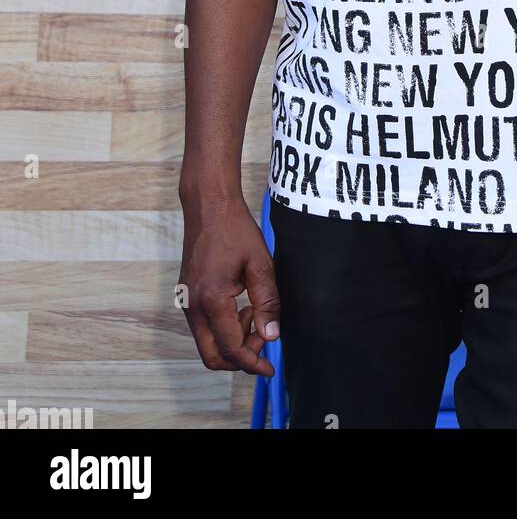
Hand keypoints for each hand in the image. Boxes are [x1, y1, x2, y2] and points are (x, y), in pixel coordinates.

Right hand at [178, 194, 279, 374]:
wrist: (209, 206)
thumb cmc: (235, 230)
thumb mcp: (260, 263)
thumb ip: (267, 302)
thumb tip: (271, 336)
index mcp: (211, 299)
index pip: (231, 348)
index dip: (252, 362)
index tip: (269, 368)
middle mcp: (192, 306)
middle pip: (212, 356)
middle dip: (240, 357)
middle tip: (264, 337)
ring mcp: (186, 302)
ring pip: (207, 343)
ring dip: (233, 340)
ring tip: (255, 312)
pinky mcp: (187, 296)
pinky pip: (204, 327)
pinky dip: (224, 328)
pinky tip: (242, 306)